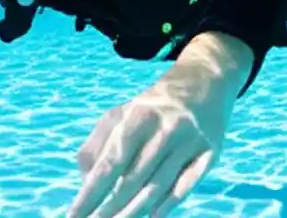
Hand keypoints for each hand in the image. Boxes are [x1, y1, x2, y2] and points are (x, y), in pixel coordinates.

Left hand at [68, 33, 248, 217]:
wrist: (203, 82)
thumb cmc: (150, 107)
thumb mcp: (120, 115)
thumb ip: (98, 144)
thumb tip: (85, 179)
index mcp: (137, 117)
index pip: (110, 163)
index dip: (91, 192)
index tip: (74, 214)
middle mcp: (165, 128)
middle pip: (133, 178)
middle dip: (110, 208)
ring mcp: (191, 141)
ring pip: (159, 185)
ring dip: (135, 211)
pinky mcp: (212, 152)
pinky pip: (188, 183)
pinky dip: (170, 202)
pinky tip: (153, 216)